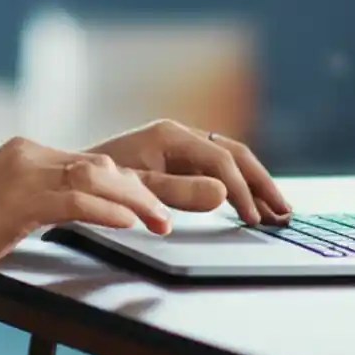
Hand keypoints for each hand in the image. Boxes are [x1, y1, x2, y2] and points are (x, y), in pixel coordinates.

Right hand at [0, 137, 171, 278]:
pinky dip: (108, 211)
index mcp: (27, 153)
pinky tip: (129, 223)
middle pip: (101, 166)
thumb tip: (71, 214)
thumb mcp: (4, 208)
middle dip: (140, 191)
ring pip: (96, 178)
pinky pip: (76, 200)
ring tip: (161, 222)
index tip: (151, 204)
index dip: (126, 184)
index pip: (89, 163)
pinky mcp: (19, 198)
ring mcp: (24, 172)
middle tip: (166, 216)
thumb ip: (37, 202)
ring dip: (135, 202)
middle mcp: (29, 154)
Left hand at [88, 120, 290, 225]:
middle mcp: (179, 135)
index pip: (221, 161)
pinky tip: (248, 204)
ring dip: (254, 185)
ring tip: (277, 211)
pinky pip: (217, 170)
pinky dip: (237, 187)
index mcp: (171, 135)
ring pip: (229, 161)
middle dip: (261, 184)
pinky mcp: (176, 161)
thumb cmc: (95, 184)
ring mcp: (179, 146)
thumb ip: (178, 192)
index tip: (255, 219)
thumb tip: (223, 192)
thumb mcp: (135, 189)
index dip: (243, 190)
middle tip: (285, 213)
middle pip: (234, 154)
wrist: (69, 179)